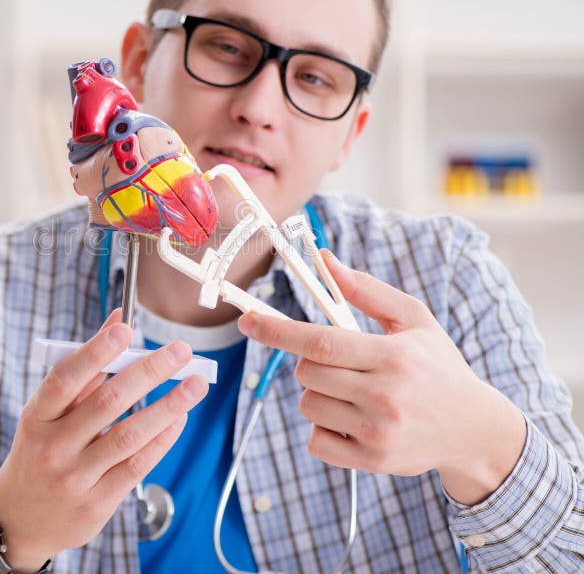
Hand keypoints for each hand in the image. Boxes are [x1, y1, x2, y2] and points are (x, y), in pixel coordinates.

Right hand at [0, 309, 208, 570]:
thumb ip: (85, 367)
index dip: (95, 351)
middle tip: (180, 351)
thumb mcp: (48, 412)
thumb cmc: (41, 450)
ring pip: (129, 435)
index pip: (65, 378)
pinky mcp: (97, 503)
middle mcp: (53, 447)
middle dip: (149, 372)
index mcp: (37, 417)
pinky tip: (180, 419)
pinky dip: (162, 439)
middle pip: (107, 402)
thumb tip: (118, 319)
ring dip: (168, 406)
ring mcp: (75, 478)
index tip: (125, 328)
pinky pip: (137, 465)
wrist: (19, 520)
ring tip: (196, 384)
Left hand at [238, 250, 525, 505]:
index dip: (278, 331)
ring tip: (353, 392)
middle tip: (340, 362)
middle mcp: (385, 395)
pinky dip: (323, 427)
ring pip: (308, 404)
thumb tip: (325, 260)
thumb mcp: (414, 320)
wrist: (475, 429)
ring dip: (318, 393)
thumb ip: (367, 290)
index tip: (247, 321)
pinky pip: (316, 440)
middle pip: (308, 373)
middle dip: (310, 362)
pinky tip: (352, 419)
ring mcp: (378, 433)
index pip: (321, 342)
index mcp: (394, 355)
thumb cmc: (438, 366)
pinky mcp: (373, 462)